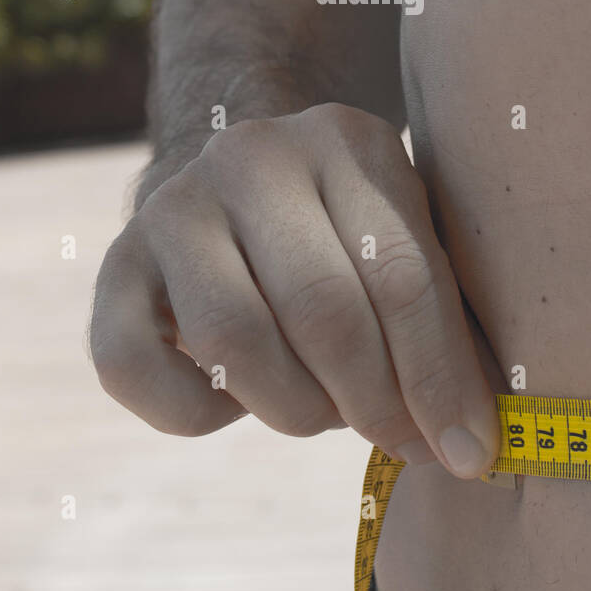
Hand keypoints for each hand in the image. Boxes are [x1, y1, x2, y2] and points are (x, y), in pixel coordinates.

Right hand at [90, 103, 499, 477]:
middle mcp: (252, 157)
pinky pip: (136, 369)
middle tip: (396, 437)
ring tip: (322, 410)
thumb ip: (442, 320)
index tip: (469, 450)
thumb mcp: (404, 239)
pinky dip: (195, 415)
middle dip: (372, 400)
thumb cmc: (347, 237)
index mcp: (346, 140)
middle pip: (322, 308)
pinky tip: (235, 401)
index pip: (401, 272)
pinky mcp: (115, 265)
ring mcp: (174, 206)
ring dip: (293, 409)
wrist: (235, 184)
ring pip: (234, 339)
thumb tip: (475, 444)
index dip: (438, 377)